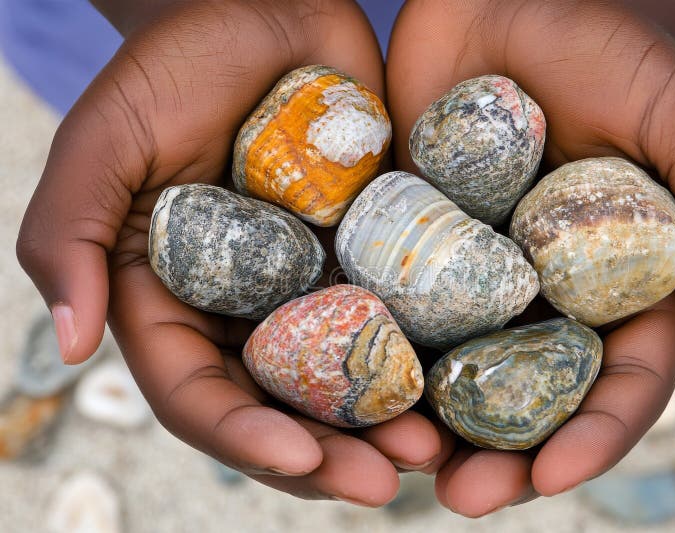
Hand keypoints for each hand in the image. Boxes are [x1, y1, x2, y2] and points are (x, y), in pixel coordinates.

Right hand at [17, 0, 448, 503]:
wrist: (264, 9)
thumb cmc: (176, 66)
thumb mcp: (106, 141)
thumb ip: (65, 235)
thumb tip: (66, 345)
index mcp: (174, 302)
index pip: (200, 394)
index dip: (247, 436)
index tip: (303, 460)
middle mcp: (246, 309)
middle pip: (284, 407)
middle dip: (332, 454)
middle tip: (387, 481)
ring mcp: (316, 286)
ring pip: (350, 378)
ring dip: (389, 424)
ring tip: (435, 452)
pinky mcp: (374, 253)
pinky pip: (404, 316)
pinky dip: (431, 358)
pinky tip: (466, 381)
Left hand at [386, 0, 674, 515]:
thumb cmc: (608, 48)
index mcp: (615, 284)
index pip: (615, 381)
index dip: (590, 439)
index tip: (549, 480)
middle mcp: (542, 292)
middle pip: (523, 396)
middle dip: (498, 456)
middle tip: (460, 496)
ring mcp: (471, 272)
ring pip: (449, 367)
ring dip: (426, 426)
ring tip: (392, 466)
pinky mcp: (408, 240)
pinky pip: (388, 304)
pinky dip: (370, 352)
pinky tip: (344, 390)